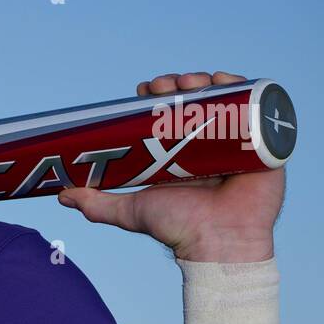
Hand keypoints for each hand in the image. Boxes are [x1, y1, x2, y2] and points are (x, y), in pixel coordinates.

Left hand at [56, 71, 283, 261]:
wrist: (220, 243)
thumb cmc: (178, 228)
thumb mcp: (131, 211)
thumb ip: (97, 204)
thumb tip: (61, 194)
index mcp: (178, 152)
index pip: (165, 112)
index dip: (155, 96)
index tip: (144, 91)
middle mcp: (206, 143)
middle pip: (192, 100)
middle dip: (179, 84)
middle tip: (167, 86)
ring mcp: (235, 140)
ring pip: (221, 98)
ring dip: (206, 81)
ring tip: (193, 83)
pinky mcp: (263, 142)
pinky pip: (256, 106)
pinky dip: (243, 87)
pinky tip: (228, 80)